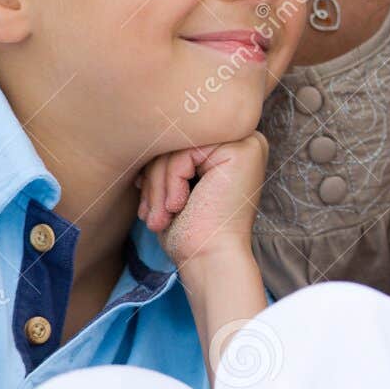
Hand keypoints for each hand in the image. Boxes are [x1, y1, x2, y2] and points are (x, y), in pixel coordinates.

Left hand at [134, 132, 266, 267]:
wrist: (210, 259)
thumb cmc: (192, 232)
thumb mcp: (175, 185)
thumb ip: (170, 155)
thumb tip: (143, 129)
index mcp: (232, 147)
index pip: (181, 140)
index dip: (157, 167)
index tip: (144, 196)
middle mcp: (245, 139)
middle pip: (180, 139)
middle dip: (155, 177)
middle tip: (149, 215)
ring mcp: (246, 142)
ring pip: (179, 146)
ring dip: (159, 184)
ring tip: (158, 217)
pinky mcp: (241, 150)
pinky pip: (185, 153)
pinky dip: (171, 182)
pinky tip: (177, 207)